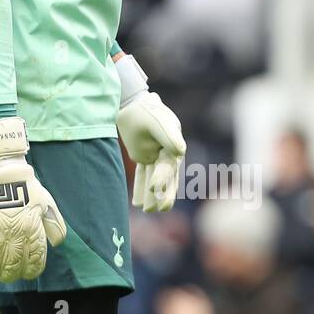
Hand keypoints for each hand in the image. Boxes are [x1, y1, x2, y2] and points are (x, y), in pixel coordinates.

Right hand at [0, 117, 66, 281]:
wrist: (7, 170)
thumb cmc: (29, 188)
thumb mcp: (47, 205)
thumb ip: (54, 226)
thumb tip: (57, 243)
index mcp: (32, 230)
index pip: (33, 263)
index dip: (29, 272)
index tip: (25, 272)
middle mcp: (14, 233)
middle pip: (10, 267)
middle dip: (7, 275)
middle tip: (3, 273)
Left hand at [114, 55, 185, 211]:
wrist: (132, 104)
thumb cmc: (147, 111)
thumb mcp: (158, 121)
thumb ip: (169, 135)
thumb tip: (180, 152)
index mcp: (174, 146)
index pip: (168, 166)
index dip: (162, 178)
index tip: (154, 188)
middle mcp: (168, 153)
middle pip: (167, 178)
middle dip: (164, 194)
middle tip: (161, 209)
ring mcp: (156, 156)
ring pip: (154, 179)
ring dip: (151, 195)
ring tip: (146, 210)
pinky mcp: (144, 157)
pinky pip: (144, 175)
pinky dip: (141, 188)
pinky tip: (137, 203)